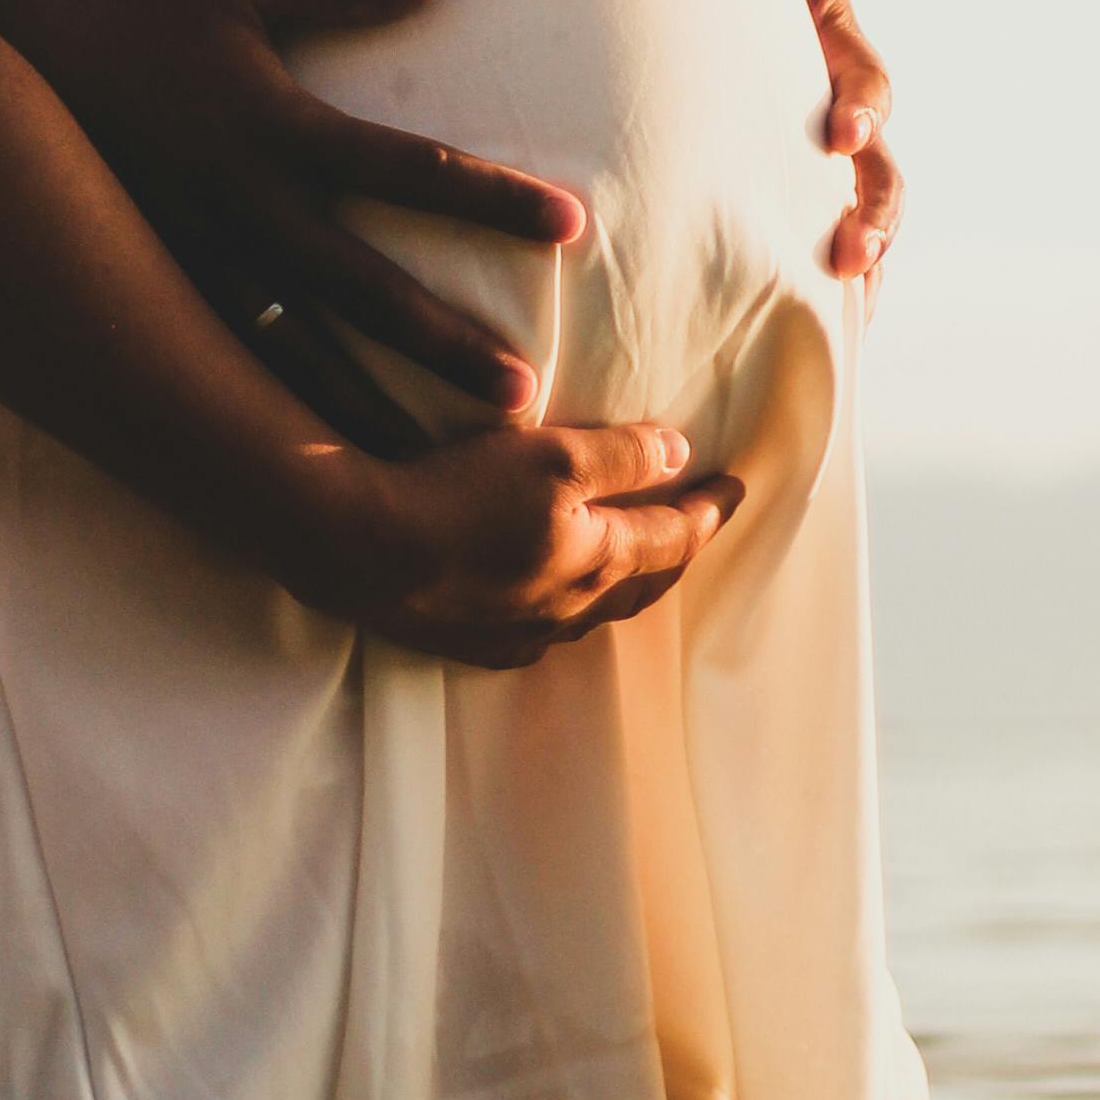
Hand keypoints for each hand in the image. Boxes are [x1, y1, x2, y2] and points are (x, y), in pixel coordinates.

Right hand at [0, 0, 582, 424]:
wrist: (3, 60)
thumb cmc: (131, 10)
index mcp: (278, 129)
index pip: (410, 168)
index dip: (494, 197)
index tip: (573, 226)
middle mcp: (248, 209)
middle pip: (368, 291)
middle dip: (446, 346)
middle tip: (526, 402)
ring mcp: (199, 261)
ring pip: (299, 354)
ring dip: (370, 406)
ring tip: (434, 464)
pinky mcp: (160, 289)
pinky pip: (230, 365)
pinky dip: (278, 416)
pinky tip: (318, 465)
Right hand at [300, 416, 742, 670]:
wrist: (362, 550)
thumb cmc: (461, 494)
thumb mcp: (552, 455)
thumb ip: (622, 455)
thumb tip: (680, 454)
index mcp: (599, 561)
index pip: (675, 537)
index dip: (709, 509)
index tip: (737, 486)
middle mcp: (570, 610)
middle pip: (642, 584)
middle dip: (675, 552)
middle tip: (696, 525)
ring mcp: (520, 635)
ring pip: (592, 612)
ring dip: (621, 583)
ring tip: (631, 560)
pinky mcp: (472, 645)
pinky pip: (541, 632)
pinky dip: (565, 609)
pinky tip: (551, 601)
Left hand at [771, 0, 902, 300]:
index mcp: (835, 43)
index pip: (869, 82)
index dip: (864, 108)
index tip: (842, 137)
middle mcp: (839, 104)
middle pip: (882, 169)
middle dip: (876, 214)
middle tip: (852, 255)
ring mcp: (815, 150)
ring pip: (862, 214)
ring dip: (865, 259)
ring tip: (851, 308)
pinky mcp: (787, 183)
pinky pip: (816, 238)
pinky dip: (830, 286)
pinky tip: (828, 335)